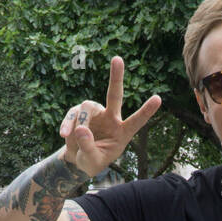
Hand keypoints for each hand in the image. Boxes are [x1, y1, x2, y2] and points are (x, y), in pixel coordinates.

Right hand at [59, 57, 161, 176]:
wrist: (77, 160)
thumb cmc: (92, 161)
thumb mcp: (92, 161)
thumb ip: (88, 147)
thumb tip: (81, 128)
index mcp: (122, 132)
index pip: (137, 121)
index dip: (147, 111)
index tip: (158, 99)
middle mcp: (110, 118)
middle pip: (114, 95)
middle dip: (116, 77)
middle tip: (117, 59)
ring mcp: (95, 113)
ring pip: (87, 107)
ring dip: (80, 121)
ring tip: (74, 138)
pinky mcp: (78, 113)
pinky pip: (72, 113)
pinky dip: (67, 124)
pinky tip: (63, 135)